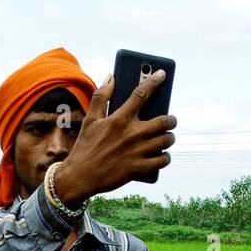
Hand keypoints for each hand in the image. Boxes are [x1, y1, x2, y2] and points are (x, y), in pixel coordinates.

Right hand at [52, 70, 176, 204]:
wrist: (80, 177)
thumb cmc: (85, 147)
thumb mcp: (90, 120)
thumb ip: (101, 97)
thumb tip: (110, 78)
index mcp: (120, 118)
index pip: (141, 93)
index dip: (154, 81)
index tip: (162, 74)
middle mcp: (132, 133)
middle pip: (164, 120)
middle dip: (171, 120)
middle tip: (170, 121)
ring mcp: (137, 152)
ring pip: (166, 140)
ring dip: (169, 138)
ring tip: (166, 138)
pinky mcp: (139, 168)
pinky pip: (162, 160)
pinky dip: (165, 157)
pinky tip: (162, 155)